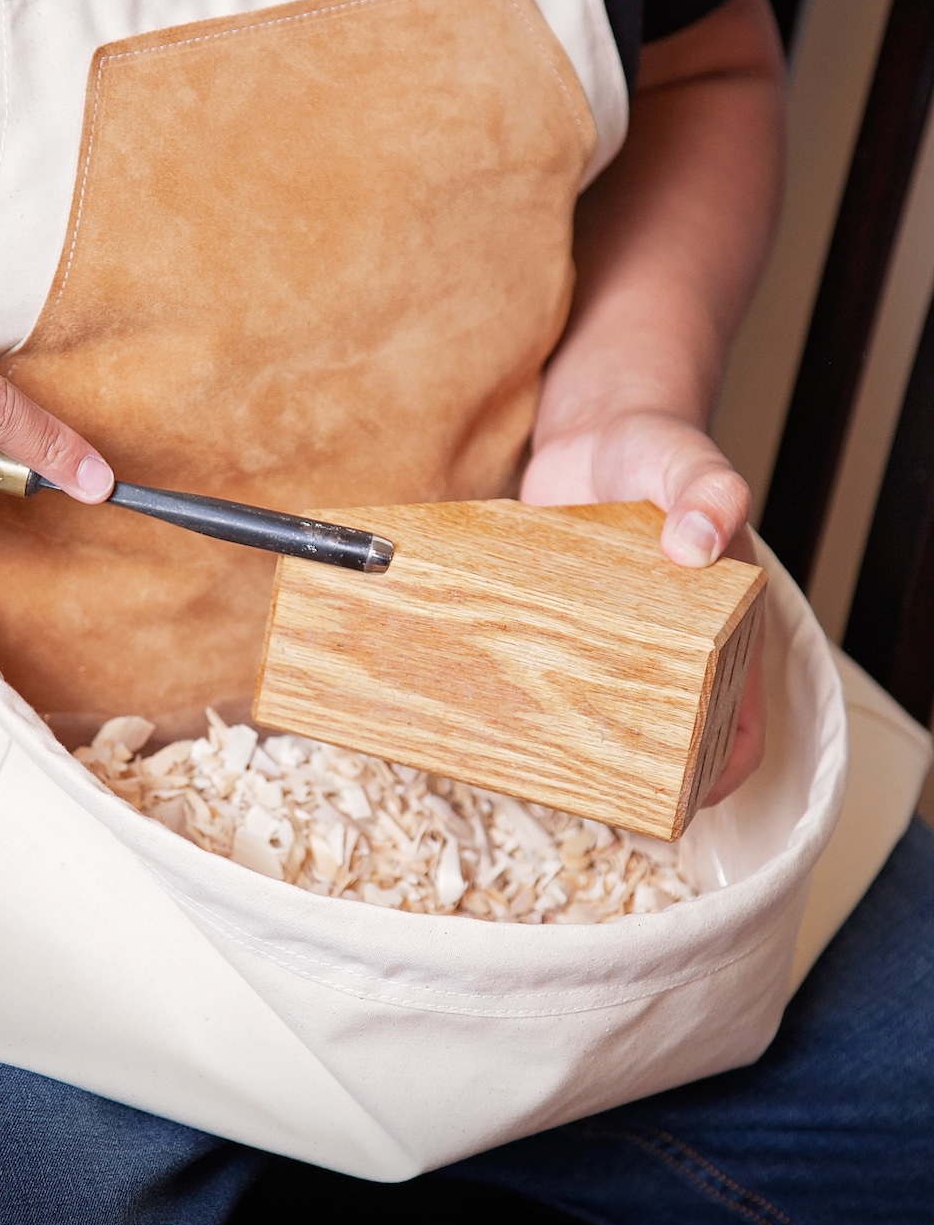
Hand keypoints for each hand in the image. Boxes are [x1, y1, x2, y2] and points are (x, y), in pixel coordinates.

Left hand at [521, 409, 764, 805]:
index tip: (684, 801)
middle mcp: (667, 647)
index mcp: (720, 629)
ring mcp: (609, 642)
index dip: (720, 773)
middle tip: (588, 785)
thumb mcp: (688, 463)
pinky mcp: (556, 626)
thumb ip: (706, 492)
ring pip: (596, 715)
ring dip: (571, 743)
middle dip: (634, 772)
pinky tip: (487, 707)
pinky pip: (545, 672)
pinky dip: (524, 694)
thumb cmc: (656, 447)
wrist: (593, 424)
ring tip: (528, 756)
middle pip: (663, 737)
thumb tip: (698, 544)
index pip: (736, 726)